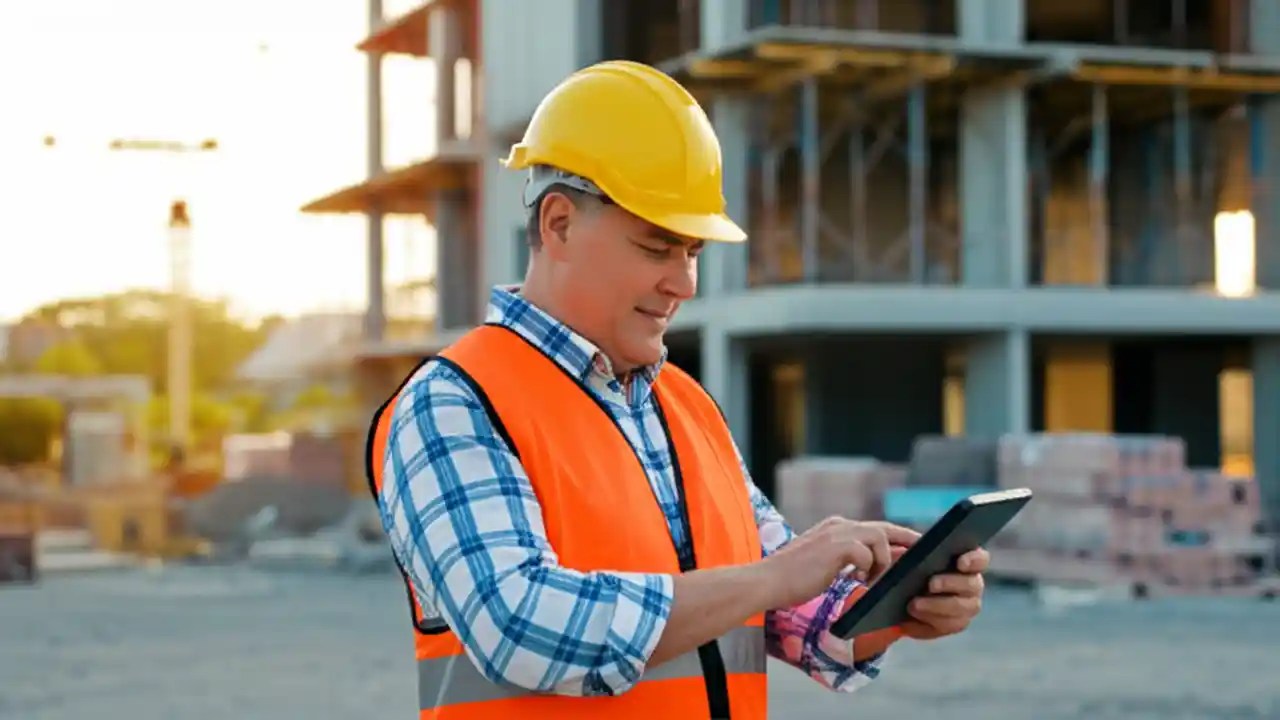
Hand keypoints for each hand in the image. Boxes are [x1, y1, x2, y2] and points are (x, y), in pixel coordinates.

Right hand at [760, 517, 920, 609]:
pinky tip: (855, 581)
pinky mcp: (837, 546)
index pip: (874, 527)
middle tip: (922, 554)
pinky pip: (866, 555)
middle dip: (906, 540)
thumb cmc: (793, 579)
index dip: (896, 537)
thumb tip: (874, 566)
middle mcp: (839, 525)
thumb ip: (848, 560)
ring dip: (882, 562)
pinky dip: (866, 569)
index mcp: (835, 527)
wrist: (767, 581)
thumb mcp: (825, 565)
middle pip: (884, 527)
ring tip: (871, 581)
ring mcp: (838, 533)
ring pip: (879, 538)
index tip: (912, 546)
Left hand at [899, 547, 988, 640]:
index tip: (961, 563)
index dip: (974, 560)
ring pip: (963, 608)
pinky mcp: (955, 623)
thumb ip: (917, 551)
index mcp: (966, 561)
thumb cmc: (907, 568)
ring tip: (914, 604)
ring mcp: (967, 605)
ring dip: (938, 606)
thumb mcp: (909, 556)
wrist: (897, 596)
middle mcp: (972, 584)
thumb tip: (915, 548)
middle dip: (951, 583)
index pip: (980, 559)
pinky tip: (913, 617)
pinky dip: (930, 620)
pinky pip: (949, 625)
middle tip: (930, 584)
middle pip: (973, 585)